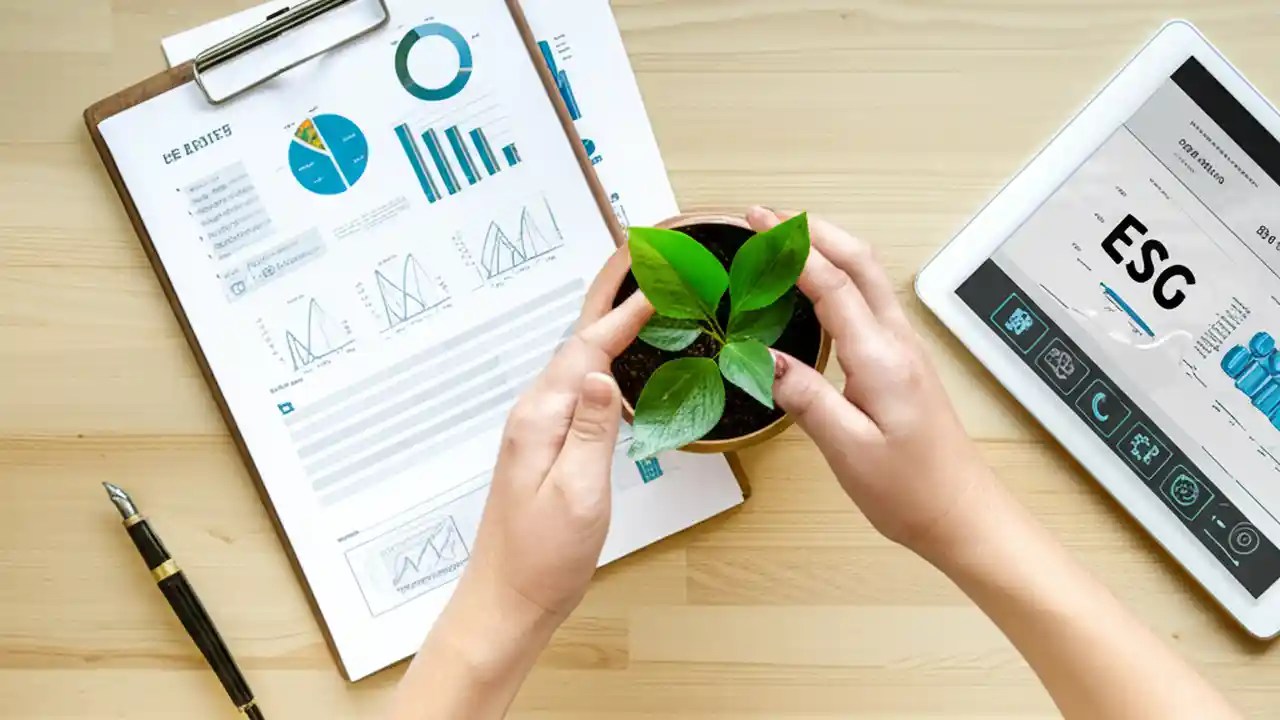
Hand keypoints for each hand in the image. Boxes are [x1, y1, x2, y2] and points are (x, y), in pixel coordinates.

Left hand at [460, 247, 650, 622]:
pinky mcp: (545, 449)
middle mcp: (534, 416)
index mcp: (541, 419)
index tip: (657, 282)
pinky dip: (602, 364)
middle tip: (642, 261)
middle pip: (577, 343)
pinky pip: (576, 390)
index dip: (625, 312)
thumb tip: (601, 372)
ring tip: (639, 301)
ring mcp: (537, 431)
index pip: (587, 348)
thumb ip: (591, 431)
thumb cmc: (541, 558)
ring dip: (608, 328)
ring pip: (577, 364)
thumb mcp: (578, 493)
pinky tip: (617, 365)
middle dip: (610, 300)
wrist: (507, 602)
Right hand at [747, 207, 993, 558]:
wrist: (962, 514)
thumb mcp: (848, 451)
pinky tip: (816, 290)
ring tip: (784, 242)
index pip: (834, 285)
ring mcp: (904, 350)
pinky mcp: (903, 364)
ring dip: (828, 249)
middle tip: (767, 218)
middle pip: (860, 262)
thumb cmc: (911, 490)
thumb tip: (763, 357)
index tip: (758, 221)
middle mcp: (898, 344)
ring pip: (868, 277)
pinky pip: (869, 302)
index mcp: (882, 360)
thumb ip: (806, 398)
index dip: (793, 248)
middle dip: (813, 231)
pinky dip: (839, 278)